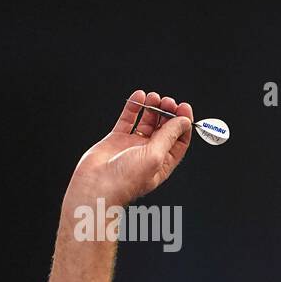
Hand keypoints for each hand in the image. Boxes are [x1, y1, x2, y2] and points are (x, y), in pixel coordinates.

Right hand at [63, 90, 193, 215]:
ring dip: (152, 108)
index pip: (179, 140)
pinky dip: (134, 107)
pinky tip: (139, 96)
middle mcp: (150, 153)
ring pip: (147, 122)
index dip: (183, 123)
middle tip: (168, 101)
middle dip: (168, 113)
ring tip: (154, 97)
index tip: (184, 108)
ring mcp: (133, 145)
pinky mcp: (116, 139)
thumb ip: (168, 137)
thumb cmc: (126, 179)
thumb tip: (183, 121)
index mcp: (163, 162)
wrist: (96, 185)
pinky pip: (128, 119)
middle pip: (165, 129)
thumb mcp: (154, 156)